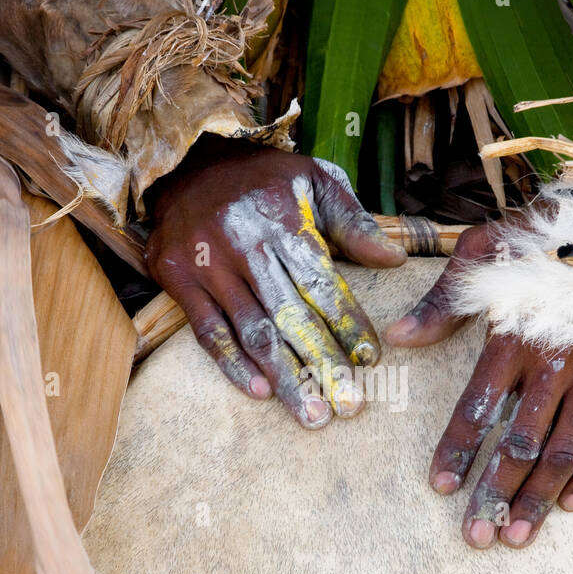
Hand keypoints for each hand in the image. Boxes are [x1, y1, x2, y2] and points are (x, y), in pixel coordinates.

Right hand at [145, 136, 405, 428]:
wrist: (183, 159)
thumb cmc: (260, 176)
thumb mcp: (313, 179)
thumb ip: (352, 220)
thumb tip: (393, 260)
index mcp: (283, 221)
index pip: (323, 282)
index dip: (347, 323)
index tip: (371, 359)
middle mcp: (245, 246)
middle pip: (291, 315)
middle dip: (323, 365)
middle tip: (349, 406)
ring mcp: (209, 265)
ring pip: (253, 332)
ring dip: (285, 378)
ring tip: (312, 414)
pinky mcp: (179, 279)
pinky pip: (209, 332)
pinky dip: (233, 365)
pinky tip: (260, 392)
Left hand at [386, 221, 572, 549]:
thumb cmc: (547, 237)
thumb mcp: (486, 253)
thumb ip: (443, 301)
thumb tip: (397, 337)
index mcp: (512, 336)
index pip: (477, 408)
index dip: (456, 451)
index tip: (439, 487)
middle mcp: (554, 364)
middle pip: (519, 444)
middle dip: (494, 494)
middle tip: (475, 535)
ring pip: (564, 452)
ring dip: (539, 499)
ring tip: (516, 536)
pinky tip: (572, 506)